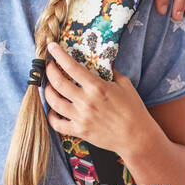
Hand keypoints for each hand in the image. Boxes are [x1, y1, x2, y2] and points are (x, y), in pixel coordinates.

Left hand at [41, 42, 152, 159]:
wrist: (137, 137)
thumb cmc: (133, 109)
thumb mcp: (125, 84)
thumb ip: (111, 72)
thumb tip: (99, 62)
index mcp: (97, 87)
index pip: (72, 67)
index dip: (58, 55)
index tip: (51, 47)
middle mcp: (86, 101)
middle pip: (57, 83)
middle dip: (49, 71)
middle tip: (48, 66)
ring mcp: (81, 117)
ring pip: (53, 102)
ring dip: (47, 91)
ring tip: (49, 86)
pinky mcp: (79, 131)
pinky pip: (57, 123)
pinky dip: (51, 115)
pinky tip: (53, 109)